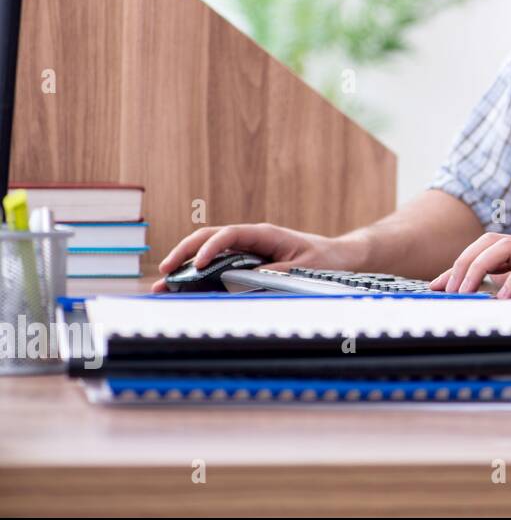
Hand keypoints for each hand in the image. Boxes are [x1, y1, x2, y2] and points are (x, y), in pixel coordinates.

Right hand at [151, 223, 361, 292]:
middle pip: (208, 238)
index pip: (228, 235)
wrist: (339, 255)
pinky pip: (219, 264)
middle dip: (184, 253)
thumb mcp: (303, 267)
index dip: (210, 248)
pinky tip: (185, 286)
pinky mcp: (247, 261)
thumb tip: (244, 283)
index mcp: (264, 234)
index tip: (198, 264)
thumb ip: (274, 274)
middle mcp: (251, 238)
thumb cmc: (324, 258)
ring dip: (187, 265)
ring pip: (209, 251)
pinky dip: (201, 274)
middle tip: (163, 272)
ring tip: (164, 283)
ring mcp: (247, 249)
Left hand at [430, 233, 510, 330]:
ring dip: (479, 268)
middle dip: (462, 264)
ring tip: (467, 294)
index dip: (457, 266)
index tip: (435, 287)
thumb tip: (485, 302)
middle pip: (489, 241)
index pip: (484, 251)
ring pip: (505, 246)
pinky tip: (504, 300)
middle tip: (448, 293)